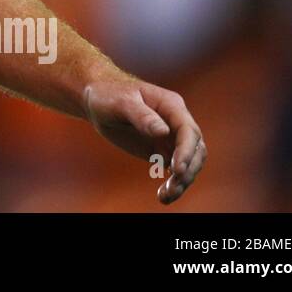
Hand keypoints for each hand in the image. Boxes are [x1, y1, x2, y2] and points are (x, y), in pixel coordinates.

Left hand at [83, 78, 206, 204]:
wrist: (96, 99)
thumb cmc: (108, 95)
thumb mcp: (120, 103)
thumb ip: (141, 116)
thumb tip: (163, 132)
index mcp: (171, 105)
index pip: (188, 131)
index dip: (186, 151)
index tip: (177, 170)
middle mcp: (176, 122)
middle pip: (195, 150)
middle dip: (188, 170)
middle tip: (171, 188)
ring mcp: (171, 137)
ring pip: (189, 163)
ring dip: (183, 181)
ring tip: (165, 196)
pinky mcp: (162, 150)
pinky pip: (176, 170)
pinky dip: (174, 183)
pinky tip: (163, 196)